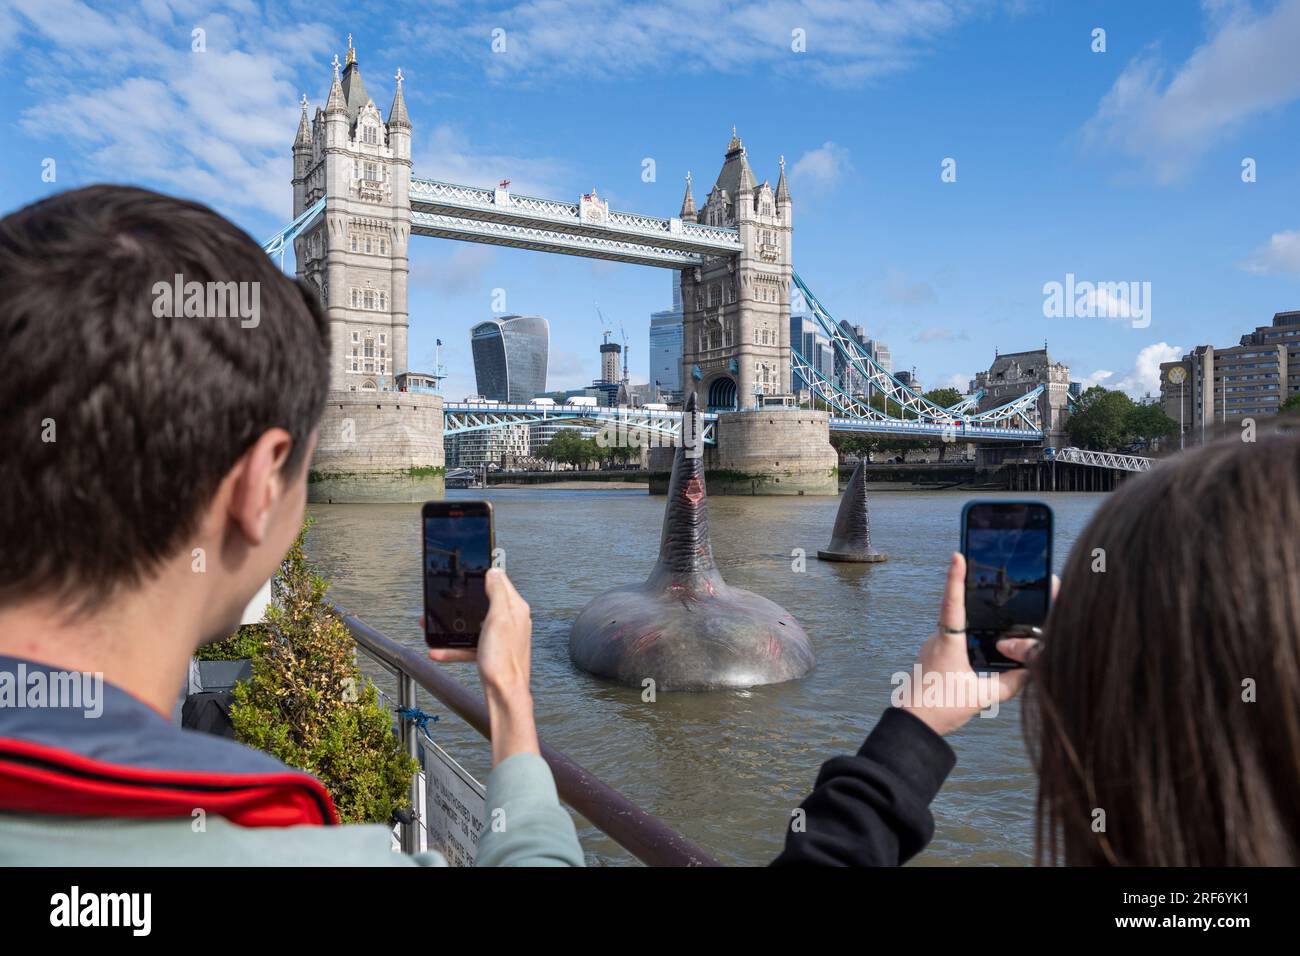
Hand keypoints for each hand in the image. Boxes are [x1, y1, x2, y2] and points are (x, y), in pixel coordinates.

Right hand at [428, 568, 538, 764]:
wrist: (504, 694)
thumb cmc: (504, 661)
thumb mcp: (498, 619)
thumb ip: (497, 593)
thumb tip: (494, 571)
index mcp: (515, 609)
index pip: (500, 581)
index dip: (485, 573)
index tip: (471, 566)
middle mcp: (510, 621)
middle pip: (483, 602)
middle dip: (462, 602)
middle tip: (445, 599)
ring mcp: (500, 637)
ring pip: (473, 624)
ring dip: (453, 626)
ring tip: (432, 627)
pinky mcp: (491, 651)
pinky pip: (469, 644)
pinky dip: (454, 647)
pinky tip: (438, 651)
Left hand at [899, 552, 1049, 736]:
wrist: (910, 724)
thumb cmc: (939, 707)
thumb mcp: (980, 697)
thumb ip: (1009, 685)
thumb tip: (1029, 672)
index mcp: (947, 642)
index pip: (953, 603)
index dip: (956, 578)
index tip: (958, 555)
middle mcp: (937, 639)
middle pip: (957, 612)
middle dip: (971, 596)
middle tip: (982, 576)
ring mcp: (932, 648)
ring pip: (955, 629)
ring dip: (971, 623)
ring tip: (993, 617)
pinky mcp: (931, 658)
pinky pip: (951, 641)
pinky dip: (966, 640)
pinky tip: (979, 651)